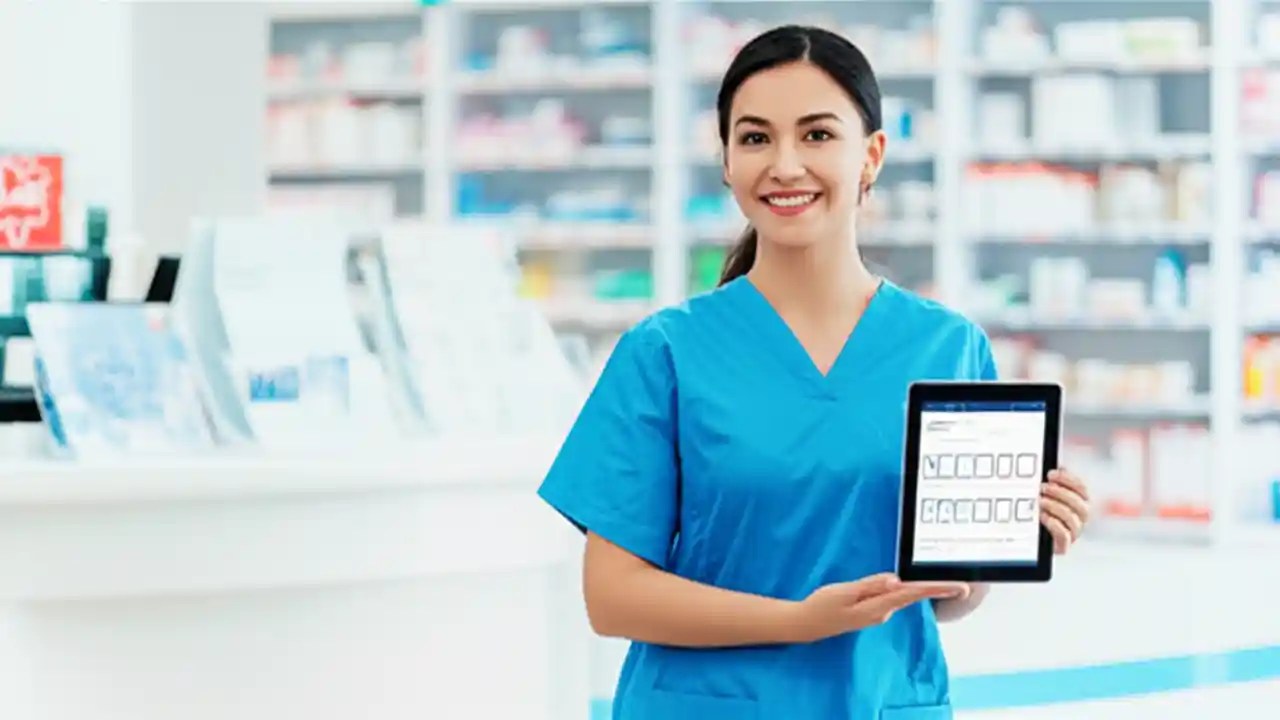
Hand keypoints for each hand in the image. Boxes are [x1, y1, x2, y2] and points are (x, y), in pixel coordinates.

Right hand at [789, 573, 967, 642]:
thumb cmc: (823, 605)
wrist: (807, 624)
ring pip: (903, 596)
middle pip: (913, 596)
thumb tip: (896, 581)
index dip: (936, 589)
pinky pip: (893, 598)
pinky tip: (912, 585)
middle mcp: (883, 612)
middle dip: (937, 590)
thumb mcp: (844, 592)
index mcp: (878, 606)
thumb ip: (870, 586)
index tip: (958, 588)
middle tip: (962, 586)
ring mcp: (878, 613)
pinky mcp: (872, 610)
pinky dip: (907, 591)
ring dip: (923, 590)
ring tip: (945, 584)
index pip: (912, 594)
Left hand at [1041, 467, 1090, 554]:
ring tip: (1040, 501)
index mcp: (1079, 504)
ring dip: (1056, 507)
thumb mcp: (1045, 494)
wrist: (1026, 537)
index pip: (1083, 490)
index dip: (1069, 480)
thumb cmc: (1038, 511)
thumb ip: (1053, 482)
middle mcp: (1079, 519)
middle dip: (1062, 494)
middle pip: (1082, 506)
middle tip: (1044, 488)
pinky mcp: (1062, 546)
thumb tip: (1058, 467)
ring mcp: (1072, 534)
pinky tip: (1043, 516)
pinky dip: (1054, 524)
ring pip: (1074, 520)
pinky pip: (1064, 536)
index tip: (1051, 474)